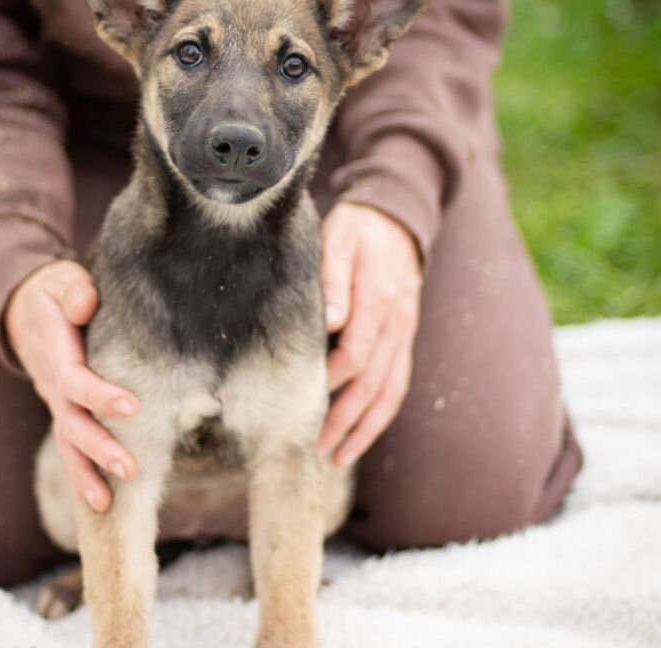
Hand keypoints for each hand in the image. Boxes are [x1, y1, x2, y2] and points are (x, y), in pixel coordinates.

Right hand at [6, 260, 139, 511]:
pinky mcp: (64, 411)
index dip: (101, 396)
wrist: (24, 308)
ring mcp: (55, 402)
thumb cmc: (54, 292)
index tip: (133, 406)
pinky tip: (100, 501)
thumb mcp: (62, 279)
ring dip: (87, 473)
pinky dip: (82, 474)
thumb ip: (74, 291)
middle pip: (72, 423)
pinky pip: (70, 446)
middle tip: (130, 468)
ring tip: (107, 502)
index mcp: (54, 353)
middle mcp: (52, 384)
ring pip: (67, 443)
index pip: (76, 381)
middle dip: (100, 449)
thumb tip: (85, 304)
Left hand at [317, 203, 422, 466]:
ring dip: (366, 428)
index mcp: (378, 298)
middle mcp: (396, 322)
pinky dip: (382, 414)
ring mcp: (404, 334)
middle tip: (318, 449)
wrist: (396, 218)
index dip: (331, 381)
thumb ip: (334, 279)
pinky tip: (362, 434)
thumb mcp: (339, 239)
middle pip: (373, 382)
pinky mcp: (405, 340)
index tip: (302, 402)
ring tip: (339, 457)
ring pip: (390, 391)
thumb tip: (330, 321)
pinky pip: (399, 383)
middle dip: (345, 419)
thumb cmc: (357, 230)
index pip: (355, 352)